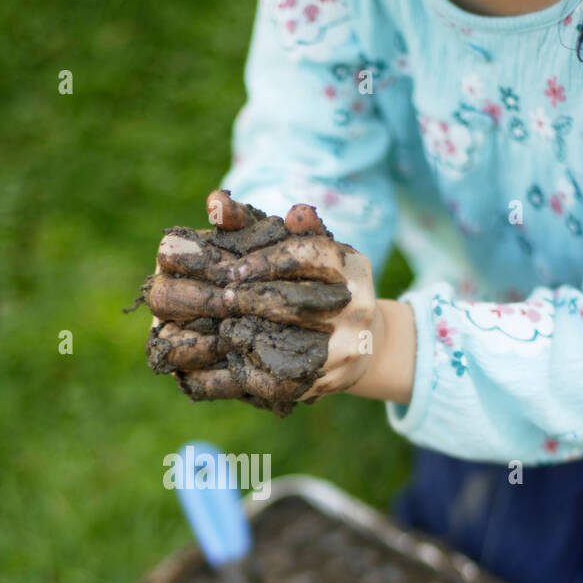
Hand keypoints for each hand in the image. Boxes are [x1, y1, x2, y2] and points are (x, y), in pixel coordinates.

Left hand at [143, 191, 381, 412]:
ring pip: (293, 343)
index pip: (308, 254)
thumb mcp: (307, 250)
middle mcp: (357, 304)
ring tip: (226, 329)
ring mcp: (349, 345)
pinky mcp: (334, 378)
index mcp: (352, 266)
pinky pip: (288, 380)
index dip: (267, 261)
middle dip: (253, 299)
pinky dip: (257, 372)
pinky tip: (237, 360)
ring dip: (252, 335)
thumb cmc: (322, 286)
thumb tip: (214, 202)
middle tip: (223, 300)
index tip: (234, 270)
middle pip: (297, 301)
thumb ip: (264, 226)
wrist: (368, 343)